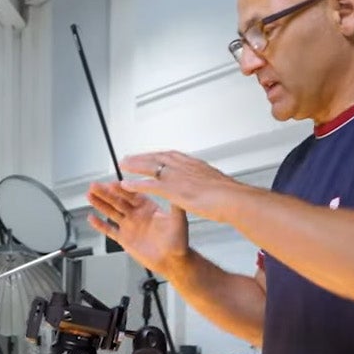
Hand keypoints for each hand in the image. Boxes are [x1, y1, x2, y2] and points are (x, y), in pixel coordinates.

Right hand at [86, 180, 189, 277]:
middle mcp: (137, 215)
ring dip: (100, 204)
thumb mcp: (179, 221)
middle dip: (106, 193)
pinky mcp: (124, 239)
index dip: (122, 189)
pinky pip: (110, 230)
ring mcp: (130, 226)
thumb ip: (175, 207)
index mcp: (149, 208)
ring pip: (111, 212)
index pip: (133, 194)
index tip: (112, 183)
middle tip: (95, 185)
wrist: (173, 262)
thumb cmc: (178, 242)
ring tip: (90, 195)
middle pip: (118, 201)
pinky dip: (100, 225)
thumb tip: (176, 191)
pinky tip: (92, 218)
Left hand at [117, 151, 241, 219]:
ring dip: (133, 166)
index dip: (156, 156)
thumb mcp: (214, 182)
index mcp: (192, 163)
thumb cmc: (228, 194)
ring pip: (149, 167)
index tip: (148, 155)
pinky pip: (148, 184)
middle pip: (156, 157)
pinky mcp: (171, 188)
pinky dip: (135, 184)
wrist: (232, 198)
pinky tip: (125, 184)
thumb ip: (205, 180)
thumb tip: (206, 182)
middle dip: (140, 157)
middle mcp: (182, 166)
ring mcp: (175, 176)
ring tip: (122, 166)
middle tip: (128, 158)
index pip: (169, 155)